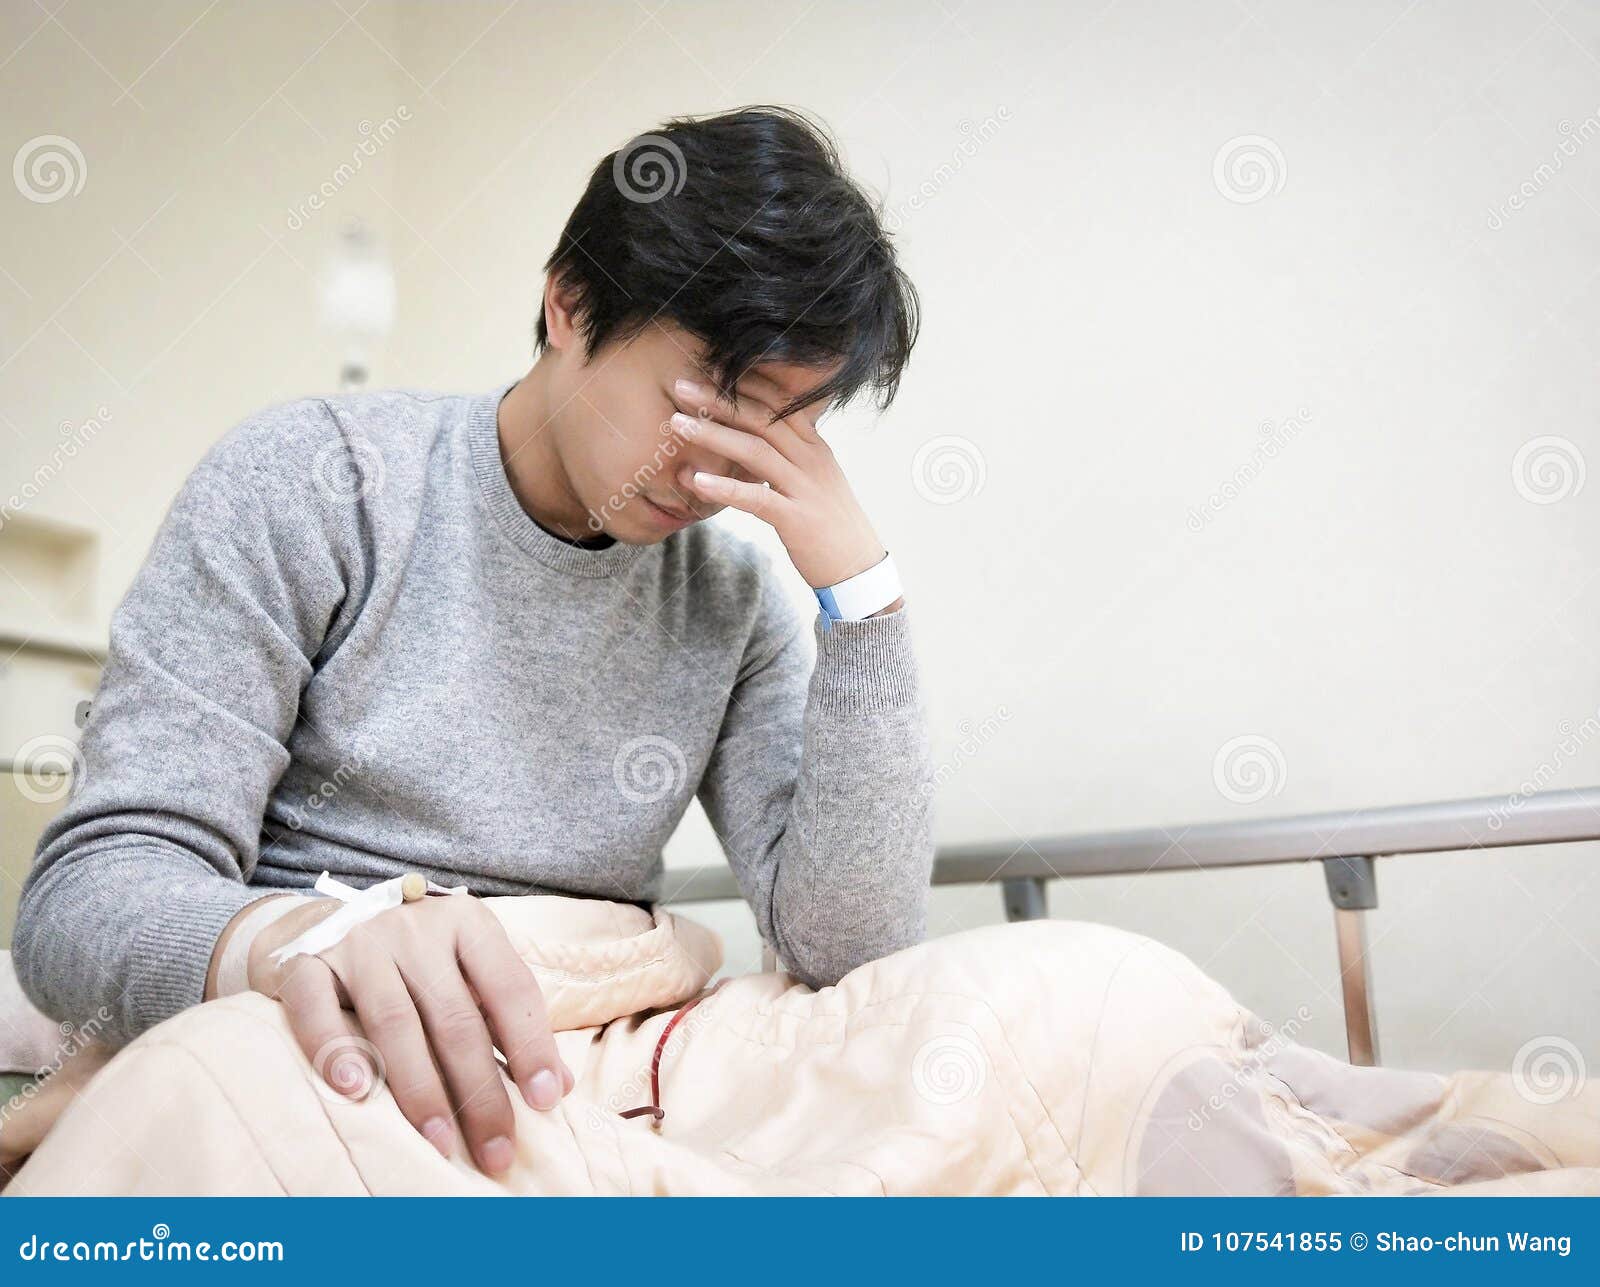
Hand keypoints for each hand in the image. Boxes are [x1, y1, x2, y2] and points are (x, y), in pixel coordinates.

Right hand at [248, 895, 572, 1175]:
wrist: (325, 920)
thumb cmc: (416, 958)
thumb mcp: (469, 971)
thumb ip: (510, 1022)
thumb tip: (558, 1087)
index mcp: (468, 922)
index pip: (510, 987)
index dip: (531, 1046)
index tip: (544, 1102)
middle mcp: (416, 927)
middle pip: (455, 1017)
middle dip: (480, 1091)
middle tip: (495, 1151)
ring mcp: (359, 942)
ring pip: (393, 1022)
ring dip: (419, 1089)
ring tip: (440, 1141)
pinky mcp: (306, 963)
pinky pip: (317, 1010)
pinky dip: (335, 1051)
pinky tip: (355, 1092)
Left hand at [667, 373, 896, 593]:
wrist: (859, 569)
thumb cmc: (830, 526)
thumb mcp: (814, 481)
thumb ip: (788, 457)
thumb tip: (754, 441)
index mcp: (814, 447)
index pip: (777, 403)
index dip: (742, 384)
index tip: (708, 369)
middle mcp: (811, 460)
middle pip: (762, 418)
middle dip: (719, 399)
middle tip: (680, 386)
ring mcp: (806, 488)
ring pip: (755, 451)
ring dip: (713, 435)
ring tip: (677, 424)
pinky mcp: (798, 520)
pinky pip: (757, 499)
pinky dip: (725, 488)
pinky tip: (696, 481)